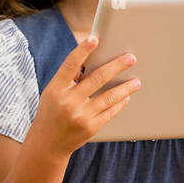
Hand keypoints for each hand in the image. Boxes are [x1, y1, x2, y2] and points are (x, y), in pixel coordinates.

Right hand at [26, 34, 139, 157]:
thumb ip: (68, 79)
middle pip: (97, 78)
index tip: (94, 38)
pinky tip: (126, 97)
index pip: (70, 65)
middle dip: (117, 66)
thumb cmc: (51, 113)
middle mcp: (68, 101)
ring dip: (125, 87)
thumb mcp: (52, 93)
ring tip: (136, 81)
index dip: (82, 51)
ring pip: (109, 96)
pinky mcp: (91, 127)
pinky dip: (119, 103)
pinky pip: (110, 111)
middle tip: (131, 58)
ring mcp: (80, 115)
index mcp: (56, 89)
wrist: (47, 144)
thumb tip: (88, 61)